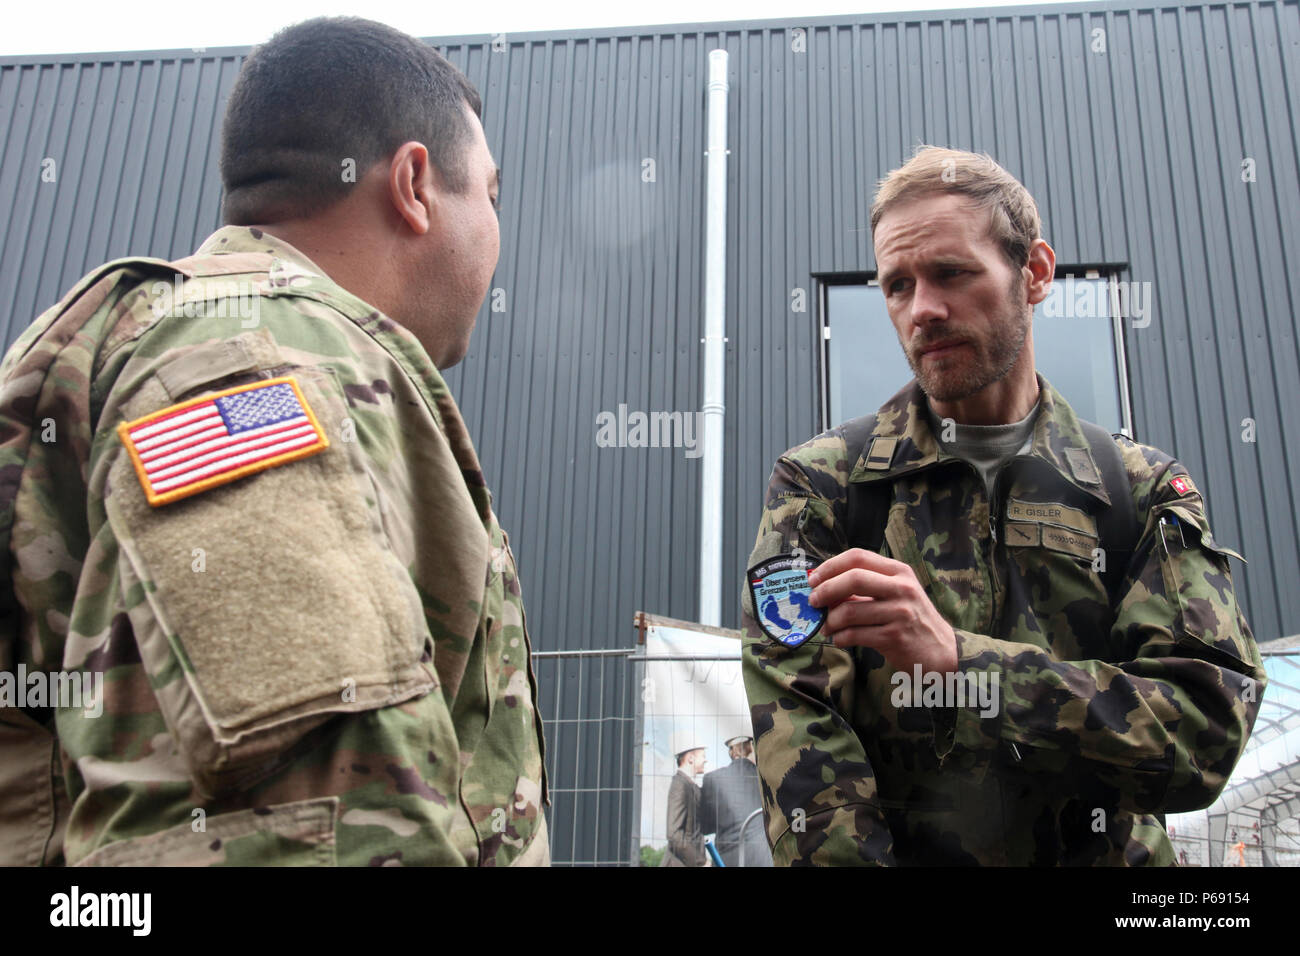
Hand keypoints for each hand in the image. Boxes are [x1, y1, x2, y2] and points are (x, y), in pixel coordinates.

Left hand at [807, 548, 957, 674]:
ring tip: (827, 627)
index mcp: (899, 571)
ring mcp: (899, 612)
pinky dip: (840, 638)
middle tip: (813, 602)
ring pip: (849, 610)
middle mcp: (902, 588)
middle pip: (853, 578)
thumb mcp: (895, 594)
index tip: (813, 579)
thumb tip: (823, 585)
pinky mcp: (895, 636)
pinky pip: (854, 634)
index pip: (858, 557)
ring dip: (830, 621)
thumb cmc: (910, 619)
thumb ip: (865, 587)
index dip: (830, 566)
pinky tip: (839, 639)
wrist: (941, 650)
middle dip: (826, 590)